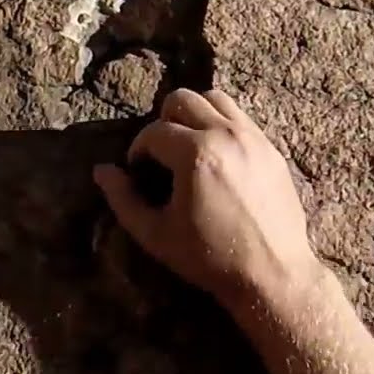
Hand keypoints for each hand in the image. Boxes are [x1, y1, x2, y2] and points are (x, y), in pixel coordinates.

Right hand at [93, 89, 319, 304]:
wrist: (272, 274)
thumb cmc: (209, 257)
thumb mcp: (155, 234)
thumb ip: (123, 199)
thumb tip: (102, 171)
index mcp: (195, 153)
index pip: (154, 131)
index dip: (138, 151)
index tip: (139, 173)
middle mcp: (226, 134)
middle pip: (183, 99)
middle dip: (164, 121)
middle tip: (162, 154)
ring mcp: (253, 138)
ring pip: (216, 99)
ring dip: (195, 114)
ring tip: (189, 146)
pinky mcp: (272, 149)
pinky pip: (241, 118)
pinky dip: (222, 126)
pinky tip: (217, 158)